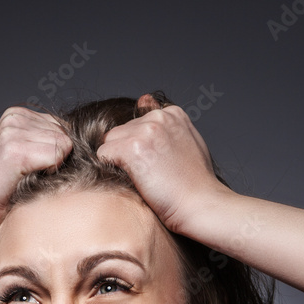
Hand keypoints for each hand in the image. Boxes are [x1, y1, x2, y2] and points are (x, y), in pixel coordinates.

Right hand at [0, 106, 72, 234]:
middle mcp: (15, 117)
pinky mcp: (15, 150)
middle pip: (67, 134)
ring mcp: (13, 131)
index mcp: (17, 114)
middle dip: (59, 158)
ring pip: (65, 145)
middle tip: (32, 175)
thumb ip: (50, 141)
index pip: (64, 126)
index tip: (37, 167)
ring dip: (53, 167)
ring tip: (29, 177)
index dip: (60, 152)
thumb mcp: (29, 156)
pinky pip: (58, 156)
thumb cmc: (6, 190)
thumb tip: (95, 139)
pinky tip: (28, 180)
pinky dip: (50, 173)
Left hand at [96, 95, 231, 232]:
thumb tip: (144, 99)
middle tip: (149, 175)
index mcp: (172, 113)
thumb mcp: (188, 142)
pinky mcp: (131, 149)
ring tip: (142, 179)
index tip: (158, 164)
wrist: (200, 204)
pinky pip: (103, 155)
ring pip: (109, 142)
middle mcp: (158, 117)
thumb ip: (167, 123)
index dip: (141, 147)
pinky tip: (133, 181)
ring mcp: (144, 131)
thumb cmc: (197, 182)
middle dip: (127, 153)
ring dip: (118, 162)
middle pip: (120, 132)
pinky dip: (111, 170)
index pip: (137, 124)